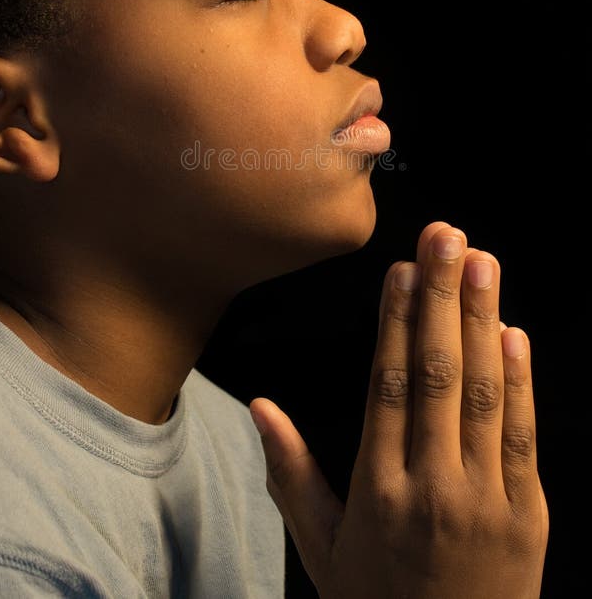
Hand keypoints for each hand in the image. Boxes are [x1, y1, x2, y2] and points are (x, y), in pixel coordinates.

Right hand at [249, 221, 548, 597]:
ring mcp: (487, 499)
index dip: (396, 322)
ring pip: (486, 393)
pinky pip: (523, 435)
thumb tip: (261, 407)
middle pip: (439, 374)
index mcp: (380, 493)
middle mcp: (434, 487)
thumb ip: (291, 475)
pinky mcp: (528, 514)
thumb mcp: (322, 551)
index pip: (389, 386)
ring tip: (481, 263)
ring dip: (484, 320)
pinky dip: (521, 380)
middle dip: (441, 297)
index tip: (400, 269)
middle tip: (446, 238)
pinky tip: (513, 332)